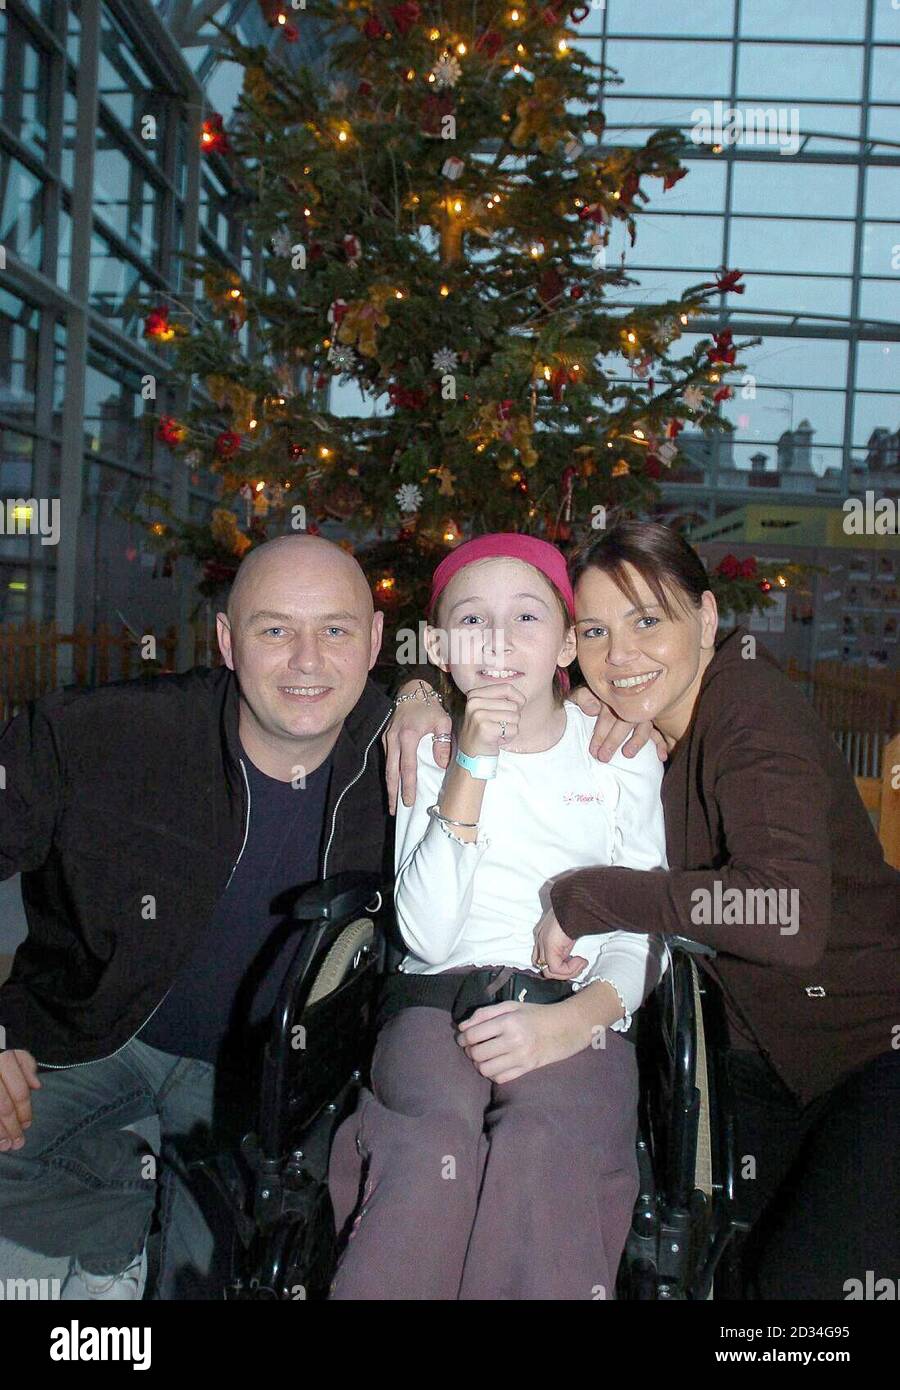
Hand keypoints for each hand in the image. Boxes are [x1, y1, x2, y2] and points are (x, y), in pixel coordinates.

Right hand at [0, 1048, 39, 1150]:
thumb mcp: (12, 1044)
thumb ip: (25, 1064)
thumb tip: (36, 1086)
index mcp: (3, 1059)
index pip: (18, 1091)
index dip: (24, 1110)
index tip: (27, 1125)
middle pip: (3, 1106)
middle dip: (11, 1127)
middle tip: (18, 1143)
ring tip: (4, 1145)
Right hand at [383, 683, 451, 812]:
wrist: (413, 689)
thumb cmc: (430, 706)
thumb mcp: (443, 722)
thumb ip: (443, 743)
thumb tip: (441, 765)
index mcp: (407, 737)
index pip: (407, 768)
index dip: (408, 786)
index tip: (409, 801)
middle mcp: (393, 739)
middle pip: (391, 772)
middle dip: (393, 792)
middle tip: (394, 810)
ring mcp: (387, 738)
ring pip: (387, 767)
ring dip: (389, 785)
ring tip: (392, 802)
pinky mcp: (386, 737)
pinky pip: (387, 759)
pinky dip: (389, 773)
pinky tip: (392, 783)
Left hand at [456, 999, 586, 1082]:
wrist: (565, 1027)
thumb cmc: (535, 1014)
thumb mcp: (511, 1005)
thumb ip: (484, 1013)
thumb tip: (462, 1027)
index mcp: (508, 1021)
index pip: (473, 1035)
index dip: (462, 1038)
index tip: (462, 1037)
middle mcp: (514, 1040)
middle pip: (477, 1053)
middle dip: (469, 1051)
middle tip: (472, 1046)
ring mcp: (521, 1057)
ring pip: (485, 1069)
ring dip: (479, 1063)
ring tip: (483, 1056)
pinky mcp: (527, 1069)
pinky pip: (499, 1078)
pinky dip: (492, 1073)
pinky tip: (495, 1064)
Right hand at [459, 680, 526, 757]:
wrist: (471, 754)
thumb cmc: (485, 731)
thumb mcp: (489, 710)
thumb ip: (503, 699)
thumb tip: (522, 699)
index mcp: (475, 694)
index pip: (507, 688)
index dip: (517, 699)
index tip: (512, 710)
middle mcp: (474, 702)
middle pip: (513, 704)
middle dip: (512, 718)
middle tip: (499, 726)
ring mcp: (478, 715)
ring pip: (514, 717)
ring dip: (510, 728)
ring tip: (498, 732)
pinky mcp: (485, 728)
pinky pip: (512, 729)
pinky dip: (509, 737)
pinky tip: (497, 739)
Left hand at [532, 905, 587, 980]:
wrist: (577, 904)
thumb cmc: (577, 913)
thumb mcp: (569, 932)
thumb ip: (566, 945)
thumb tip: (575, 959)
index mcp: (543, 935)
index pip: (542, 959)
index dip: (559, 967)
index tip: (575, 962)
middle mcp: (540, 940)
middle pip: (545, 968)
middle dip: (564, 972)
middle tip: (579, 965)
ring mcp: (543, 944)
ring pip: (550, 972)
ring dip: (569, 972)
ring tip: (581, 963)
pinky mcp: (549, 947)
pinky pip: (556, 969)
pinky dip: (571, 969)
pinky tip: (581, 960)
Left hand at [568, 684, 666, 762]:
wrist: (604, 690)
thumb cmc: (592, 698)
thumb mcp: (583, 694)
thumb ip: (583, 697)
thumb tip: (593, 710)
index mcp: (613, 697)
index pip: (608, 715)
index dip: (600, 732)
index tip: (594, 750)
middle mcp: (629, 705)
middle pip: (625, 721)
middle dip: (614, 740)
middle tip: (604, 757)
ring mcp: (642, 714)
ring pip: (644, 726)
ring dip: (637, 740)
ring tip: (628, 754)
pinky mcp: (651, 723)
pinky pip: (659, 732)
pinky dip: (661, 743)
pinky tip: (661, 756)